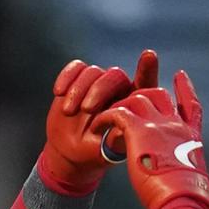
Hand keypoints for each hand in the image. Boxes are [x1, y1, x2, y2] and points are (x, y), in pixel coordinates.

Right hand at [42, 48, 156, 187]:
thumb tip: (122, 126)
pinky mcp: (79, 78)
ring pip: (93, 72)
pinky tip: (59, 92)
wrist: (70, 150)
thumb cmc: (95, 152)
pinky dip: (67, 77)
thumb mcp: (108, 152)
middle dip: (100, 90)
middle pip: (115, 76)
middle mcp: (119, 89)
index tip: (148, 56)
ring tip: (68, 112)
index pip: (145, 84)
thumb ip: (117, 138)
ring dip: (79, 90)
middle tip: (87, 109)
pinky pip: (76, 67)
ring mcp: (98, 82)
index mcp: (133, 104)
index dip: (147, 70)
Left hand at [96, 70, 208, 208]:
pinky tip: (98, 125)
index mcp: (190, 137)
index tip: (179, 76)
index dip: (185, 89)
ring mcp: (159, 124)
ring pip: (138, 97)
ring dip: (121, 105)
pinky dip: (106, 116)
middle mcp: (176, 125)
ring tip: (108, 116)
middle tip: (126, 99)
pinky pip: (118, 112)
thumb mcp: (190, 180)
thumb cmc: (185, 199)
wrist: (181, 200)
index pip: (191, 106)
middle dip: (143, 92)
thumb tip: (182, 188)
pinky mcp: (139, 130)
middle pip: (159, 95)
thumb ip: (184, 172)